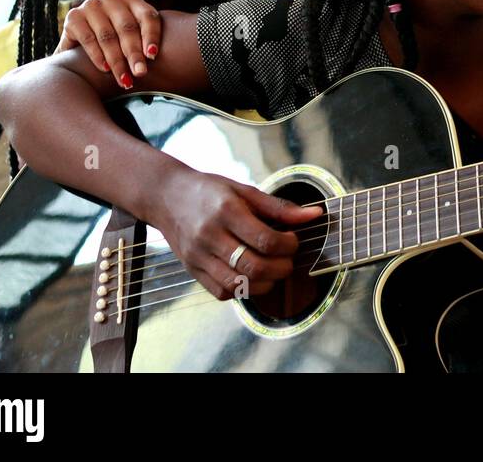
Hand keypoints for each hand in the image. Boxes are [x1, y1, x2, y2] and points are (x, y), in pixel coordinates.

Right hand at [57, 0, 161, 88]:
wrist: (80, 43)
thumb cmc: (116, 42)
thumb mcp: (133, 37)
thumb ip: (146, 40)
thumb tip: (165, 58)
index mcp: (132, 0)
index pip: (147, 16)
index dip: (152, 35)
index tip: (153, 56)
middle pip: (128, 28)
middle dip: (134, 54)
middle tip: (140, 73)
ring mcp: (91, 6)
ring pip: (108, 35)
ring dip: (117, 60)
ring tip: (125, 79)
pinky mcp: (73, 17)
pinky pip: (88, 38)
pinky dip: (97, 55)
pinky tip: (105, 69)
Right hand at [153, 171, 323, 300]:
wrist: (166, 197)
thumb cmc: (210, 192)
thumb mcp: (244, 190)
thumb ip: (279, 207)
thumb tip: (315, 215)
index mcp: (226, 211)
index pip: (265, 240)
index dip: (288, 246)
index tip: (293, 241)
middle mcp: (210, 236)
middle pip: (254, 267)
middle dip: (281, 268)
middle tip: (288, 260)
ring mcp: (198, 256)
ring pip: (238, 285)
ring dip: (265, 284)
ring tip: (273, 270)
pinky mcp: (192, 270)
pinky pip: (222, 292)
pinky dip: (242, 291)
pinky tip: (251, 277)